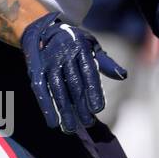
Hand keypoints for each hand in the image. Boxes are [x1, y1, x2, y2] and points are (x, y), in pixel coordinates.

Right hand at [20, 13, 126, 133]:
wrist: (44, 29)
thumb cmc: (75, 43)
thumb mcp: (92, 47)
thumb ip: (105, 63)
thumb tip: (123, 76)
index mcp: (81, 49)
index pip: (89, 73)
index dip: (93, 91)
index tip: (98, 109)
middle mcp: (64, 55)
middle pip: (73, 84)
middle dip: (80, 105)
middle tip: (87, 124)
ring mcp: (48, 62)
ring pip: (57, 89)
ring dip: (64, 110)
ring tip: (71, 128)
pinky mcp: (35, 70)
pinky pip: (40, 90)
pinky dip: (46, 107)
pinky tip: (53, 122)